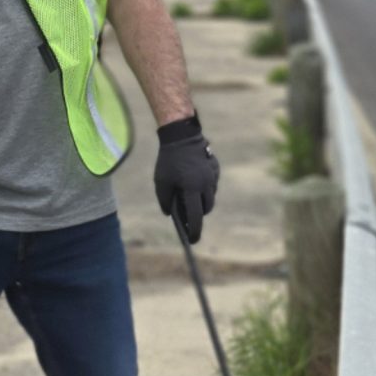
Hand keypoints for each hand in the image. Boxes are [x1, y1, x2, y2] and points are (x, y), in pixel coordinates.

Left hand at [154, 115, 219, 244]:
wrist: (181, 135)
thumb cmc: (168, 160)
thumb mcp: (161, 182)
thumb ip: (165, 200)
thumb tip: (170, 214)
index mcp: (192, 188)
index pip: (195, 216)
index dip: (193, 231)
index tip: (192, 241)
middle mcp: (206, 184)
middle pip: (206, 208)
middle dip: (198, 214)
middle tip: (187, 215)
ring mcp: (212, 175)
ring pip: (210, 197)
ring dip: (201, 200)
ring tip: (188, 195)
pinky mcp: (215, 168)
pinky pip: (212, 183)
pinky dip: (204, 187)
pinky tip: (194, 180)